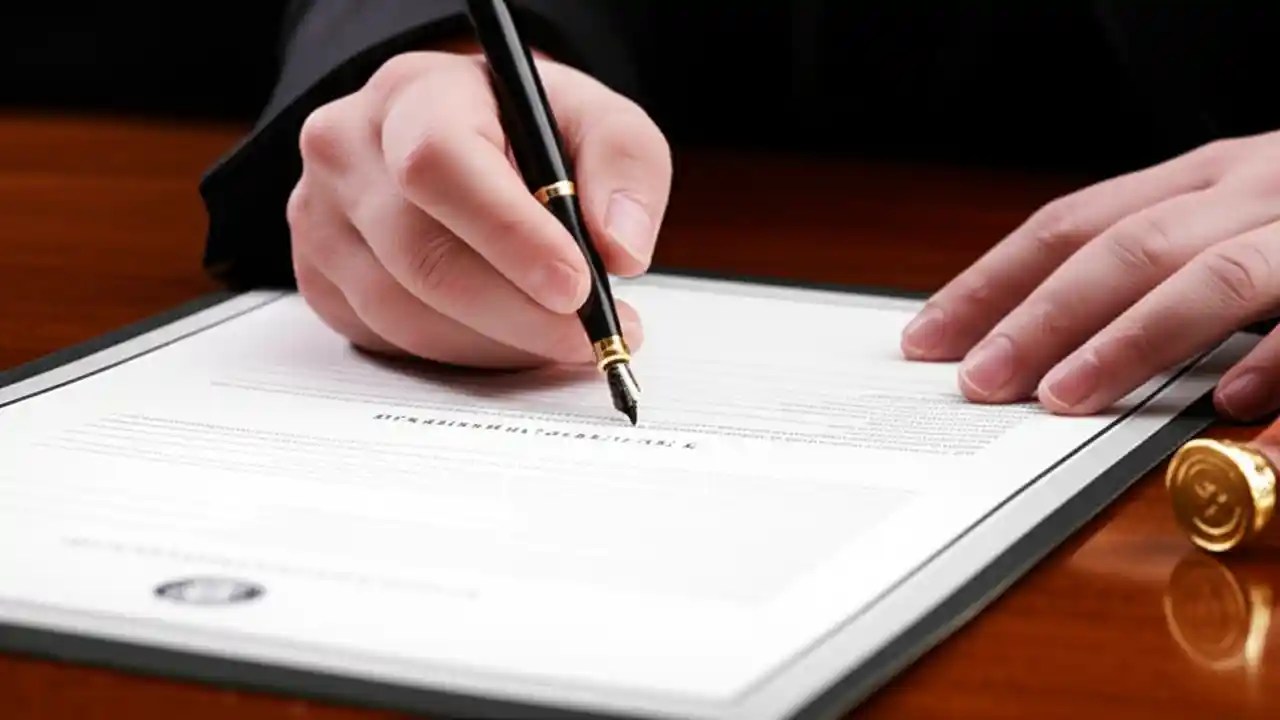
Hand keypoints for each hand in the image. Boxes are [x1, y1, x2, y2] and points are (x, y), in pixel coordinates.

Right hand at [287, 48, 670, 367]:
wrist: (461, 137)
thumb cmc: (528, 129)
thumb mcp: (597, 120)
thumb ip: (624, 170)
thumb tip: (620, 251)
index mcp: (411, 94)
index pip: (441, 165)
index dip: (510, 235)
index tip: (576, 286)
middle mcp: (346, 151)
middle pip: (423, 256)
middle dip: (521, 313)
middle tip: (593, 335)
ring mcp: (321, 220)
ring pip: (406, 313)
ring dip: (500, 343)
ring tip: (567, 337)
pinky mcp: (321, 280)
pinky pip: (392, 341)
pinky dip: (466, 354)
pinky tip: (513, 336)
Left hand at [901, 131, 1279, 420]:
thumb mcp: (1233, 217)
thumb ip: (1156, 261)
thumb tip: (1039, 331)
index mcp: (1200, 180)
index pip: (1070, 226)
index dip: (991, 282)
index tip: (926, 339)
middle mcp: (1246, 191)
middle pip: (1125, 249)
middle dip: (1040, 318)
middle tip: (978, 381)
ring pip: (1212, 277)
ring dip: (1128, 340)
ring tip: (1063, 396)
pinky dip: (1272, 358)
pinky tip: (1225, 401)